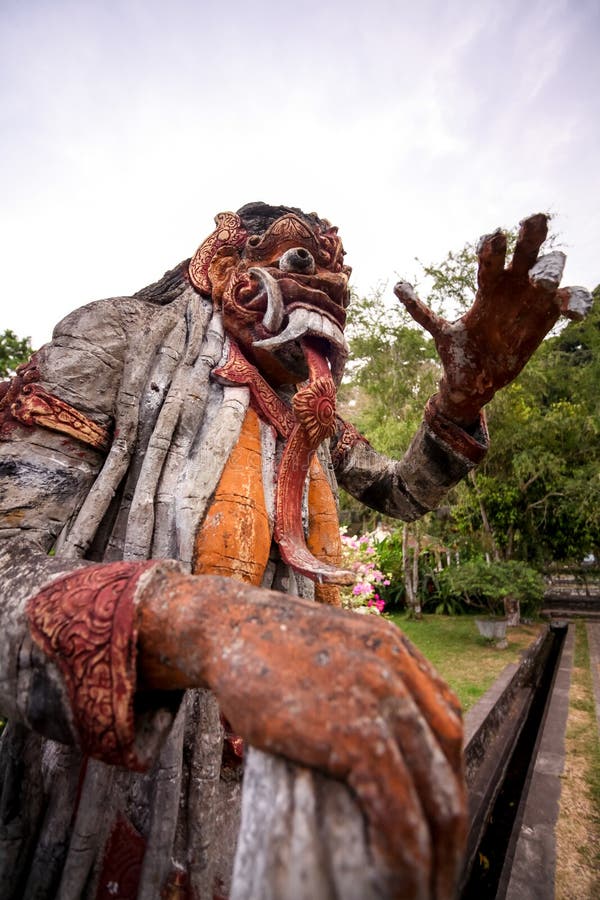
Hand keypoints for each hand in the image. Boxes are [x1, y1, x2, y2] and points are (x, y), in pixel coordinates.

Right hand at [137, 570, 466, 899]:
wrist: (226, 624)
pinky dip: (403, 850)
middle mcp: (403, 673)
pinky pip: (397, 806)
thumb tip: (374, 744)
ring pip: (433, 795)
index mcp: (400, 653)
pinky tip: (397, 877)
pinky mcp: (357, 732)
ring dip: (434, 854)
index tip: (435, 821)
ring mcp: (384, 701)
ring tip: (419, 888)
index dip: (446, 779)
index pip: (446, 728)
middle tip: (436, 868)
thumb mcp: (331, 651)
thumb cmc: (267, 646)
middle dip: (449, 827)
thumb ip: (363, 681)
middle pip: (448, 765)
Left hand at [394, 214, 592, 424]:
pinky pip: (569, 302)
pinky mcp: (548, 317)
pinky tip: (575, 311)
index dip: (493, 247)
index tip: (494, 238)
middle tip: (531, 223)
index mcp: (488, 286)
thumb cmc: (458, 354)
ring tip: (542, 283)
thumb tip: (396, 285)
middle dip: (530, 237)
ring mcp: (532, 300)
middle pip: (526, 251)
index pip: (492, 258)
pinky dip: (577, 302)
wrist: (476, 381)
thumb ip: (420, 310)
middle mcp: (512, 287)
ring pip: (549, 271)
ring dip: (548, 271)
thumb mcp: (440, 332)